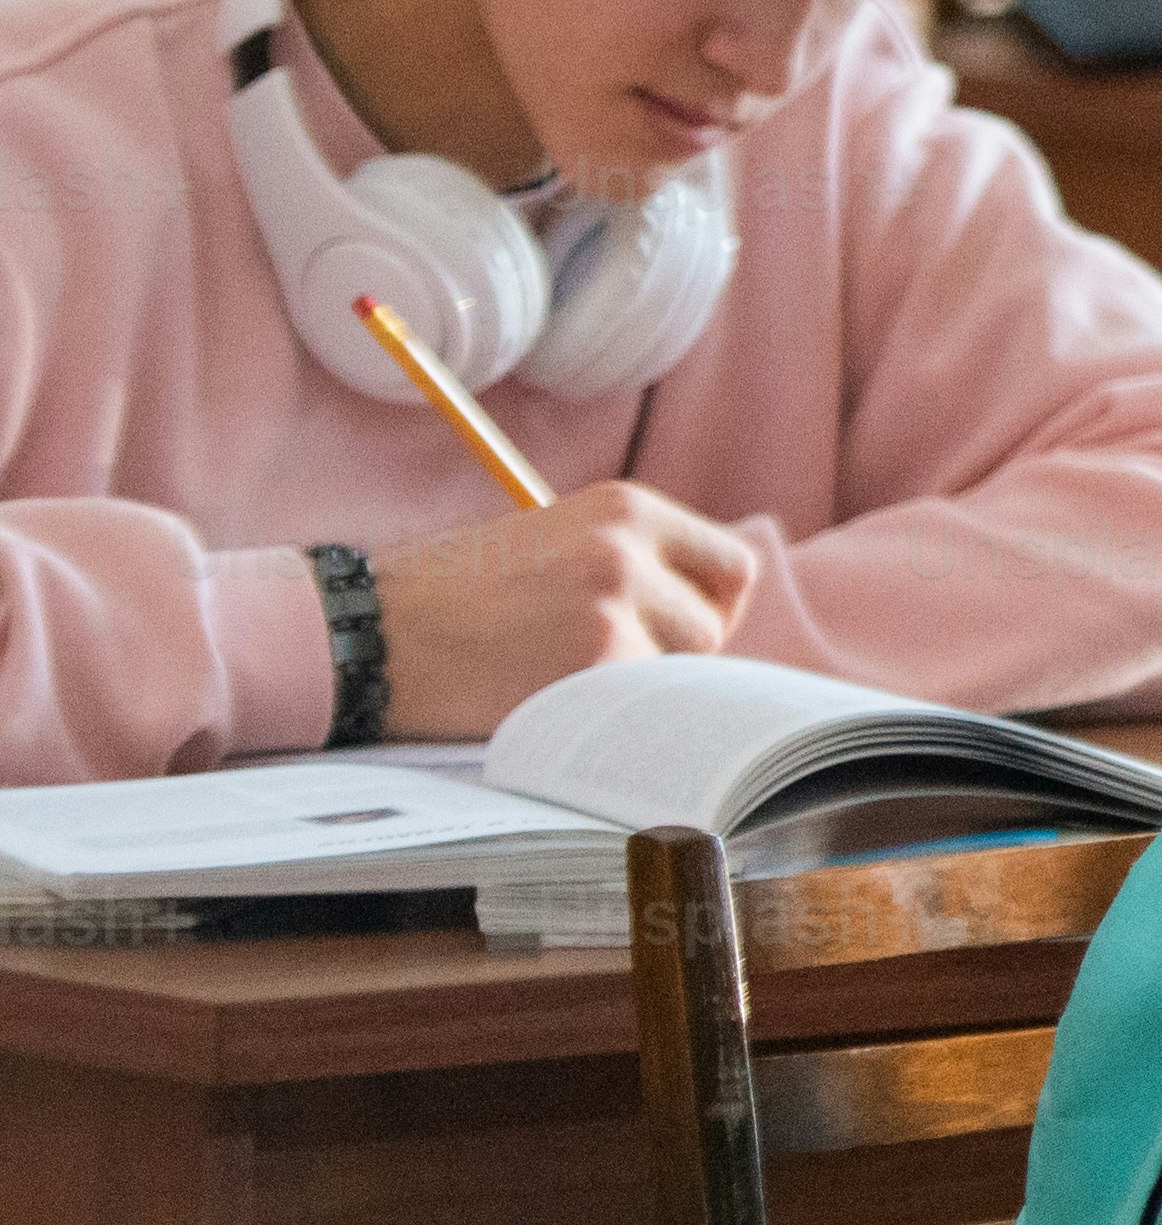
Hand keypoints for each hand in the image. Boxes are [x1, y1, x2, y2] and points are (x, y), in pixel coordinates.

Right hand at [370, 482, 754, 734]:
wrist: (368, 631)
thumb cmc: (454, 596)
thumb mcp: (555, 542)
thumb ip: (629, 563)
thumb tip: (706, 614)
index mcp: (627, 507)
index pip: (730, 567)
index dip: (708, 608)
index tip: (671, 633)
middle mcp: (628, 548)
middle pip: (713, 624)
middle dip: (676, 656)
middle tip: (612, 669)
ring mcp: (612, 605)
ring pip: (680, 672)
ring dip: (639, 687)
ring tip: (570, 681)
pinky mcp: (588, 663)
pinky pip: (634, 706)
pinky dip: (604, 717)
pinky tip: (551, 705)